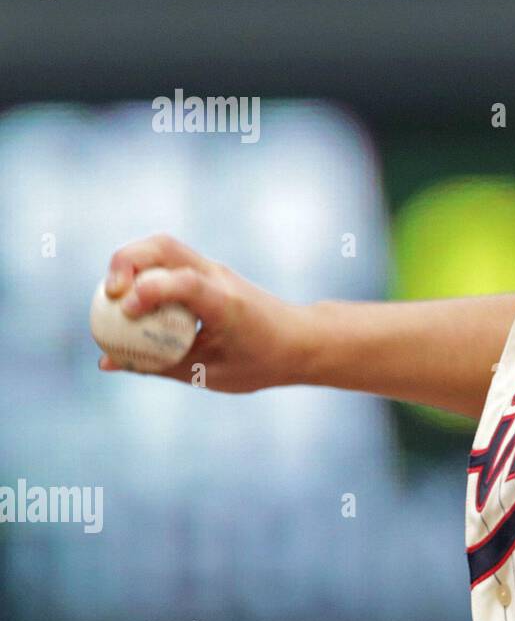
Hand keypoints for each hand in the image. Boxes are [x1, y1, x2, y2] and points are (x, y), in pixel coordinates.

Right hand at [98, 233, 312, 392]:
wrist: (302, 340)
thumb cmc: (261, 361)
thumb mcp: (210, 373)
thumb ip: (158, 366)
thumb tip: (107, 361)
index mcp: (226, 303)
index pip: (186, 282)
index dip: (151, 290)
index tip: (128, 311)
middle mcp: (218, 277)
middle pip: (162, 246)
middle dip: (124, 263)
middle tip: (110, 295)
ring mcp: (212, 269)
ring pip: (162, 246)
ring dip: (130, 263)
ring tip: (115, 297)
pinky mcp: (206, 272)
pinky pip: (167, 260)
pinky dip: (142, 272)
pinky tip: (132, 300)